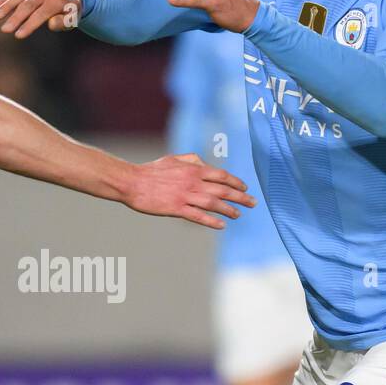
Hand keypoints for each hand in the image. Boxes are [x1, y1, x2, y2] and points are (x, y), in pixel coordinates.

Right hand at [0, 0, 82, 38]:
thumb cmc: (70, 10)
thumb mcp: (73, 18)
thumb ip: (64, 22)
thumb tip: (51, 24)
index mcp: (56, 1)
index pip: (40, 14)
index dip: (29, 25)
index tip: (18, 35)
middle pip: (27, 5)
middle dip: (15, 18)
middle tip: (5, 30)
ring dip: (6, 5)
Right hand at [125, 153, 255, 228]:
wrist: (132, 182)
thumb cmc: (152, 171)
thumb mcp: (174, 159)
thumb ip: (192, 160)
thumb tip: (205, 164)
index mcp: (193, 169)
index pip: (221, 175)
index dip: (236, 181)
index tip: (245, 187)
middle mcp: (193, 182)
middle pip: (222, 189)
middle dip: (240, 196)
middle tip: (253, 203)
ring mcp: (185, 196)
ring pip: (213, 203)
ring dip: (228, 209)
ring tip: (238, 215)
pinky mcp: (176, 208)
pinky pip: (198, 216)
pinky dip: (211, 221)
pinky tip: (221, 225)